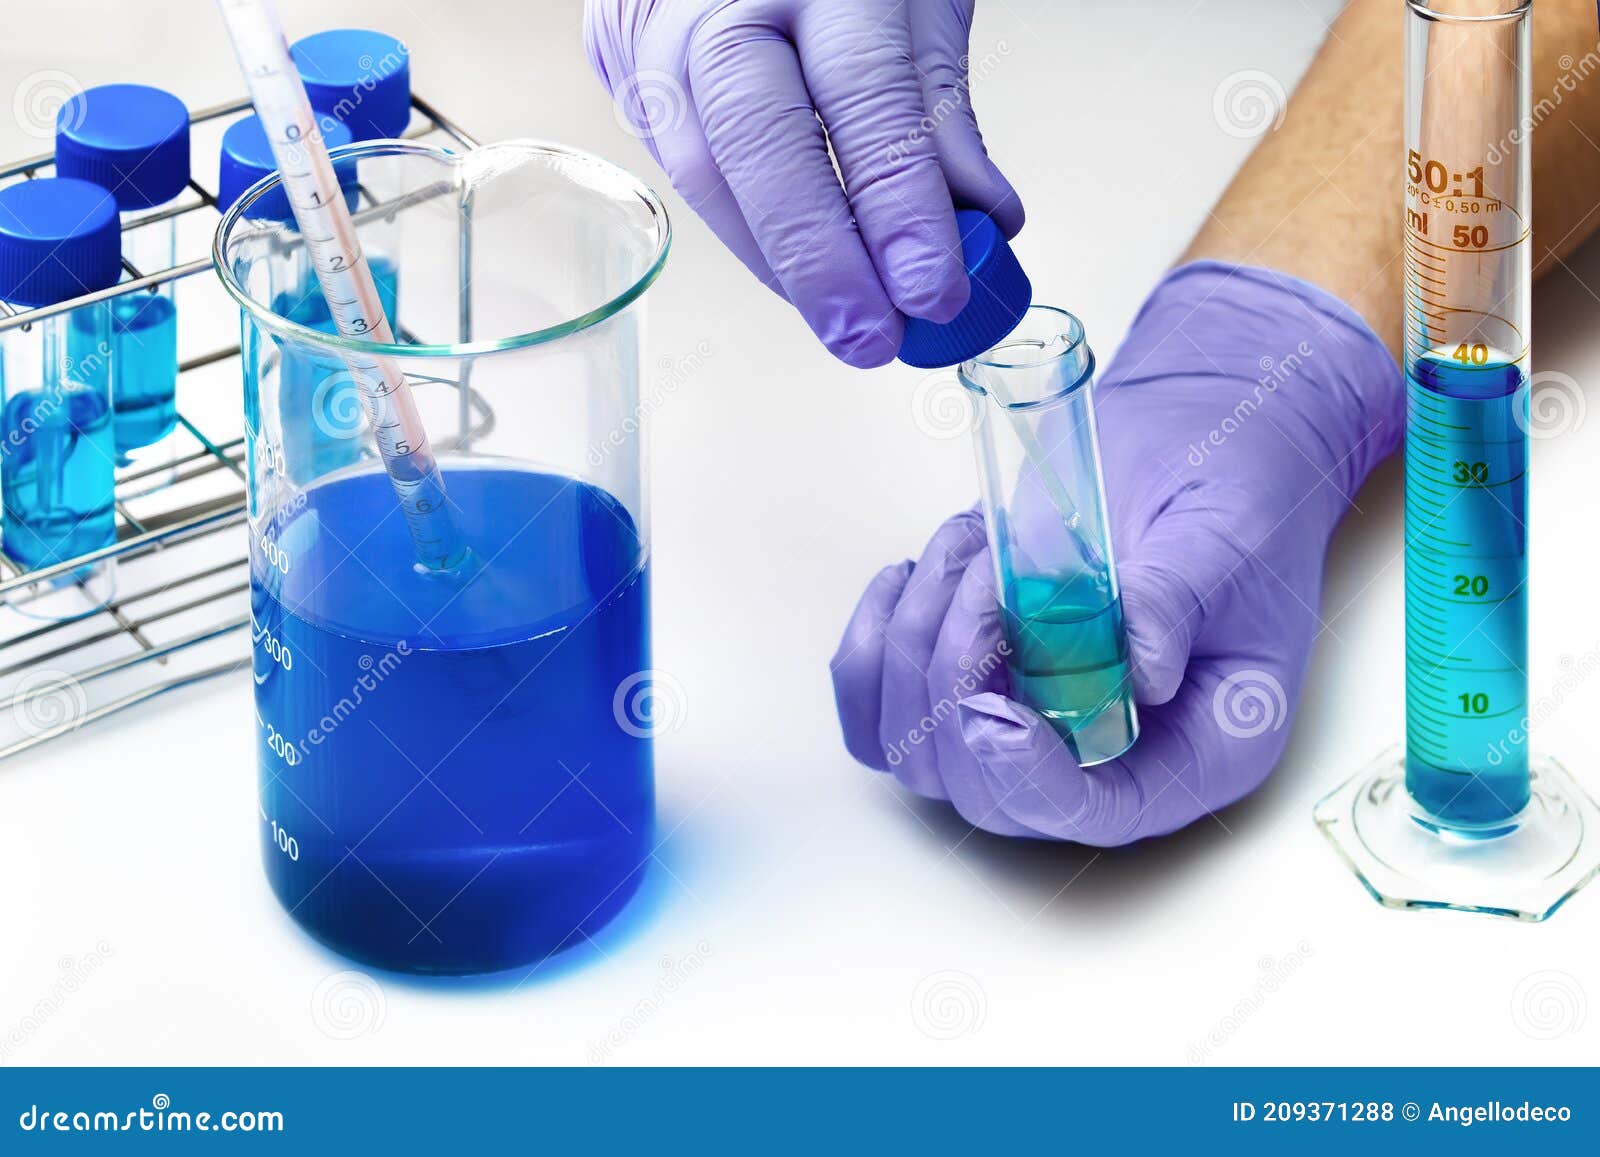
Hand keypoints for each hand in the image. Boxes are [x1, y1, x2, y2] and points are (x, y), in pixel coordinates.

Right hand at [585, 0, 1022, 366]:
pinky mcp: (621, 56)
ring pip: (703, 169)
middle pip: (755, 140)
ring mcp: (656, 24)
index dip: (900, 208)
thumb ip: (937, 110)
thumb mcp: (920, 4)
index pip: (865, 100)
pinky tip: (794, 264)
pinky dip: (745, 226)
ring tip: (846, 316)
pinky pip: (681, 163)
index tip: (933, 294)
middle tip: (870, 341)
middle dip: (816, 260)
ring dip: (778, 261)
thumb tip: (980, 224)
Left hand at [830, 263, 1401, 843]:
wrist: (1192, 441)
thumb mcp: (1222, 539)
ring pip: (917, 751)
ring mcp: (1027, 729)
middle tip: (989, 571)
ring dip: (917, 644)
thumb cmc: (1231, 497)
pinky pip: (878, 714)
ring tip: (972, 549)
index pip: (1095, 814)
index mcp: (1196, 751)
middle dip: (958, 681)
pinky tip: (914, 575)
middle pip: (986, 793)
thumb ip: (1172, 601)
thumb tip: (1136, 671)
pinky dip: (873, 648)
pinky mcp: (968, 686)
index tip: (990, 710)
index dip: (1031, 781)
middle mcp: (1106, 761)